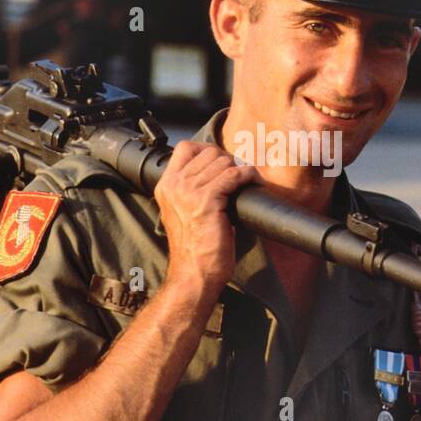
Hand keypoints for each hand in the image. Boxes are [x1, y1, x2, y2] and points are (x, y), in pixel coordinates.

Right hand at [153, 141, 260, 295]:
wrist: (194, 273)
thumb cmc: (195, 248)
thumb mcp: (183, 212)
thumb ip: (190, 189)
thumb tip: (217, 171)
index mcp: (165, 186)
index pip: (185, 147)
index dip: (208, 150)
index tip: (222, 165)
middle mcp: (174, 186)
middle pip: (208, 152)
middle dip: (228, 162)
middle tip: (238, 178)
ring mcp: (188, 192)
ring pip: (223, 161)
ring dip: (240, 170)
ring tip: (248, 182)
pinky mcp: (207, 202)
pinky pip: (234, 175)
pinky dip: (248, 176)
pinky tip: (254, 184)